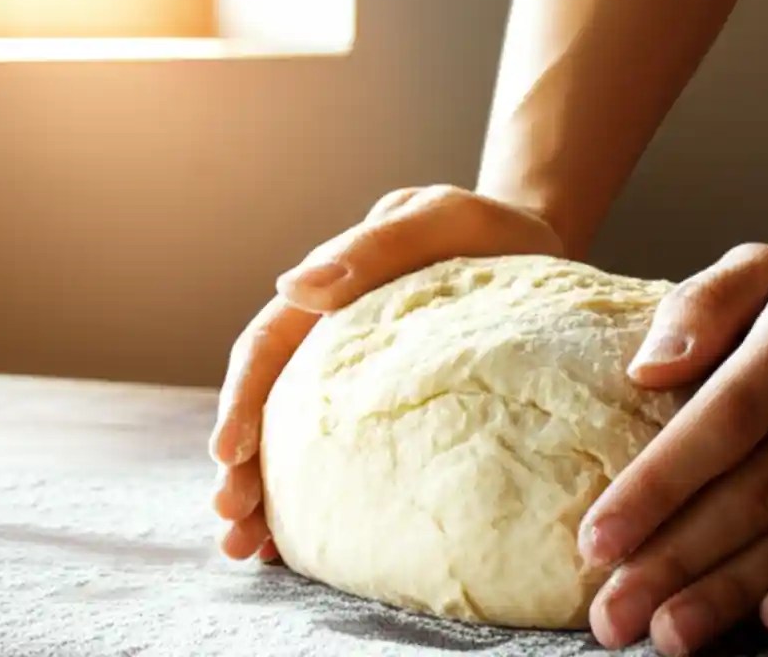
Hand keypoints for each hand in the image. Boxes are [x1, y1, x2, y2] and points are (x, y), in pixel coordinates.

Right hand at [209, 185, 562, 559]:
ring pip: (299, 443)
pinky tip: (299, 549)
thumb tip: (291, 286)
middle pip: (271, 408)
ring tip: (248, 550)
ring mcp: (361, 383)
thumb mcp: (436, 217)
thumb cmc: (488, 231)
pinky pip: (352, 460)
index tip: (228, 455)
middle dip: (242, 468)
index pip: (268, 348)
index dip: (242, 400)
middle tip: (232, 522)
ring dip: (268, 497)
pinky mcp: (397, 413)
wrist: (539, 248)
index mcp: (330, 295)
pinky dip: (321, 504)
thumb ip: (373, 247)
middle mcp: (332, 344)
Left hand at [578, 244, 767, 653]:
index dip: (657, 486)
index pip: (724, 418)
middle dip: (674, 560)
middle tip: (611, 617)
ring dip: (730, 592)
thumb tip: (644, 372)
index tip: (596, 541)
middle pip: (756, 492)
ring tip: (668, 635)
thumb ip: (700, 306)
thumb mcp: (765, 269)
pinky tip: (763, 617)